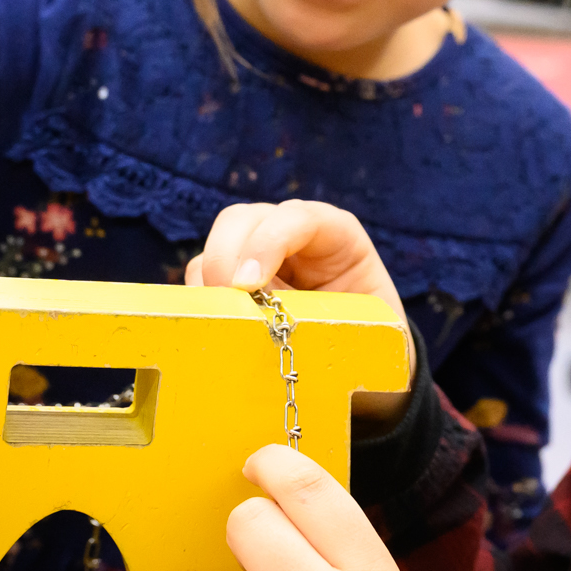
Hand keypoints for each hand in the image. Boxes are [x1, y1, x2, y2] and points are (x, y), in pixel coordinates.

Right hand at [189, 201, 414, 415]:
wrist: (360, 353)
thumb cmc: (369, 337)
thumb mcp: (366, 327)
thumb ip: (338, 320)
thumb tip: (302, 347)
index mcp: (338, 235)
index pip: (301, 217)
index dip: (269, 242)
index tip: (249, 285)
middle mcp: (294, 233)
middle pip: (247, 219)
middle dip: (227, 255)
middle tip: (226, 299)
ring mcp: (261, 251)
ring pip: (219, 241)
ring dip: (209, 277)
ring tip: (219, 316)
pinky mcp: (237, 276)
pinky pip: (204, 273)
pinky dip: (200, 294)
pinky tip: (212, 321)